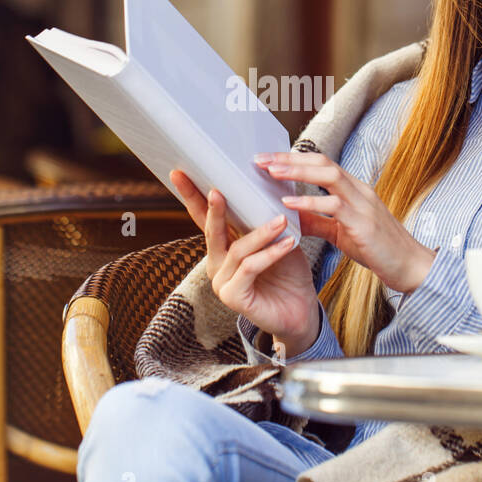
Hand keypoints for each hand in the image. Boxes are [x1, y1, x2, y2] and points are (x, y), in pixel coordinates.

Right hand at [168, 170, 320, 355]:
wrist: (301, 309)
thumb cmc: (289, 272)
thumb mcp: (277, 237)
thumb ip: (264, 216)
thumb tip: (267, 182)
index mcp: (223, 246)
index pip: (204, 217)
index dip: (192, 195)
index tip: (180, 172)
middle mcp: (216, 263)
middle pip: (211, 231)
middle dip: (213, 209)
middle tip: (217, 189)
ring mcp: (222, 281)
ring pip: (237, 250)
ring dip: (261, 233)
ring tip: (281, 220)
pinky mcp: (233, 297)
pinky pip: (250, 268)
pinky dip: (270, 254)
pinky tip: (288, 244)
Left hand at [255, 151, 435, 293]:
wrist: (410, 267)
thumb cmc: (378, 249)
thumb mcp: (341, 231)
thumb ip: (317, 220)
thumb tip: (290, 213)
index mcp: (353, 189)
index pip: (320, 163)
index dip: (293, 158)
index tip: (266, 159)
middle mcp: (359, 190)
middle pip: (322, 162)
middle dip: (289, 158)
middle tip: (260, 159)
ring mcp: (363, 204)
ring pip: (329, 176)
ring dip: (298, 172)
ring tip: (271, 172)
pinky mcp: (364, 223)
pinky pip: (334, 206)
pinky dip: (310, 203)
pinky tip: (289, 203)